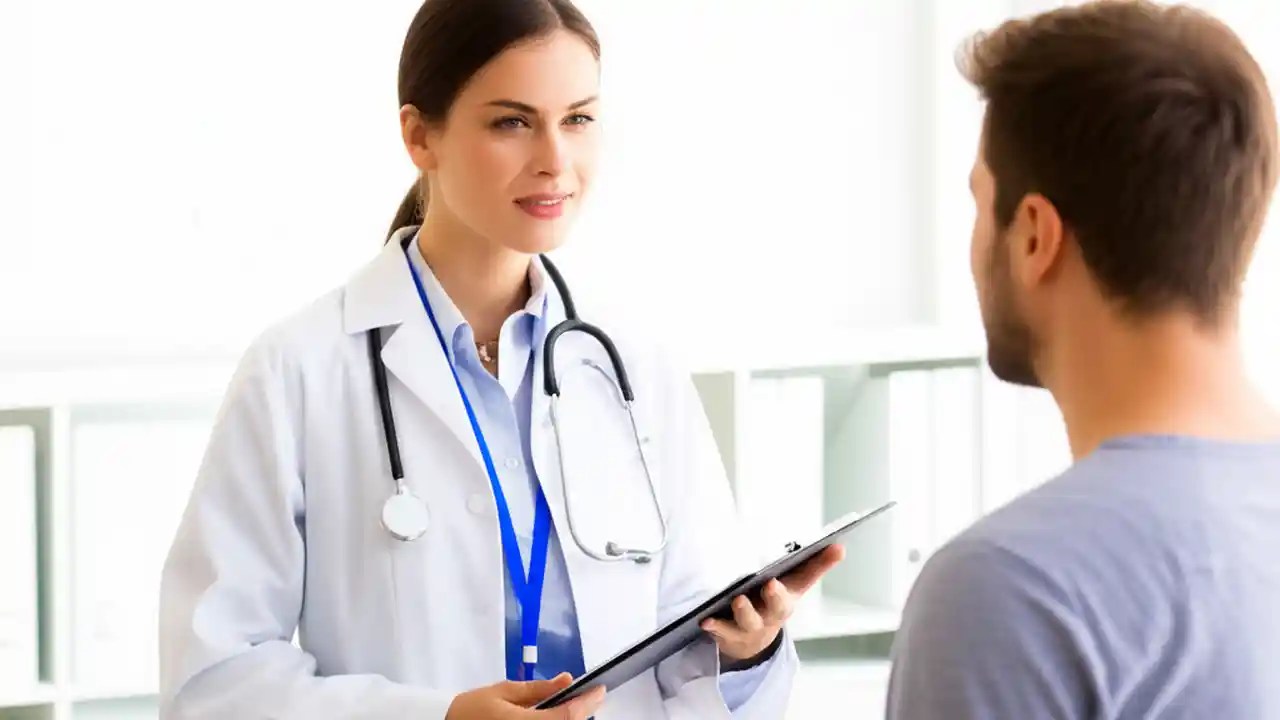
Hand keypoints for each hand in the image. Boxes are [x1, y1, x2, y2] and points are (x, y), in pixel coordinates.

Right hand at [445, 672, 605, 719]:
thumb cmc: (470, 710)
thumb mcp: (503, 692)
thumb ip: (538, 689)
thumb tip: (566, 680)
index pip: (568, 716)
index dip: (588, 703)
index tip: (601, 690)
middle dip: (580, 713)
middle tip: (588, 696)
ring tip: (572, 705)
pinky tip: (553, 716)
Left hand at [701, 545, 845, 660]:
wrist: (753, 642)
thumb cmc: (775, 603)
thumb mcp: (795, 585)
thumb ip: (816, 565)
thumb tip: (840, 545)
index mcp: (786, 602)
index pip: (797, 590)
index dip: (796, 583)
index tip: (785, 577)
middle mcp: (769, 616)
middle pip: (775, 609)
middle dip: (774, 597)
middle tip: (770, 584)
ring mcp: (749, 627)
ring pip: (747, 621)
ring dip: (744, 611)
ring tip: (739, 598)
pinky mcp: (728, 634)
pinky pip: (721, 631)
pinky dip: (715, 626)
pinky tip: (706, 619)